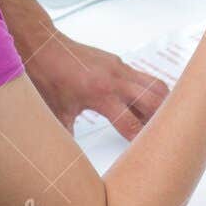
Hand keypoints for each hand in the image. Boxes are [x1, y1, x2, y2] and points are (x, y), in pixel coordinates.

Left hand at [25, 35, 169, 139]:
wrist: (43, 46)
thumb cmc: (49, 76)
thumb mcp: (58, 112)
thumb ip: (69, 136)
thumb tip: (70, 159)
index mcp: (101, 94)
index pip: (131, 123)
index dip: (140, 140)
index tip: (146, 152)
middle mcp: (116, 79)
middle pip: (154, 101)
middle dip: (161, 120)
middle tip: (161, 136)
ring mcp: (120, 68)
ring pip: (155, 85)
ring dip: (162, 103)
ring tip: (159, 121)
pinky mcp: (119, 62)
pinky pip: (144, 78)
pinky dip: (151, 92)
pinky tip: (144, 105)